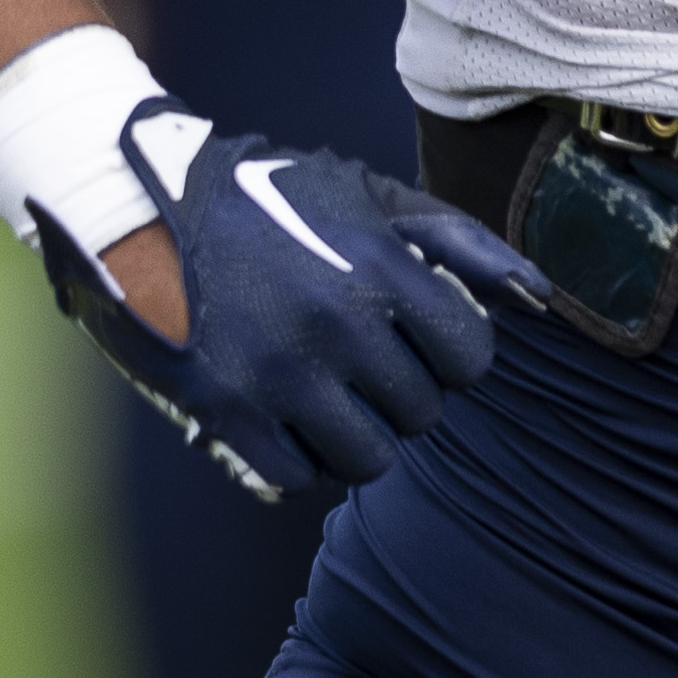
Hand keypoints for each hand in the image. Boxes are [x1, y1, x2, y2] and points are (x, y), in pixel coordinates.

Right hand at [36, 100, 546, 500]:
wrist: (138, 203)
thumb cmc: (271, 197)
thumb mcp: (371, 196)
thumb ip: (463, 244)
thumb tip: (539, 298)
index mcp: (382, 268)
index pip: (472, 359)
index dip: (452, 354)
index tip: (419, 339)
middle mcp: (339, 326)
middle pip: (422, 412)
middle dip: (403, 392)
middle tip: (365, 362)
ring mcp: (281, 374)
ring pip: (367, 458)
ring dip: (357, 435)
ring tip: (331, 397)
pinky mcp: (224, 411)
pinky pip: (296, 480)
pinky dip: (300, 461)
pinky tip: (287, 420)